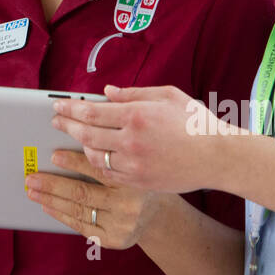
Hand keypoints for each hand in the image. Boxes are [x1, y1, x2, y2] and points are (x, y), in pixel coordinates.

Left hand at [24, 150, 162, 248]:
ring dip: (51, 200)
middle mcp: (129, 205)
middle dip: (53, 184)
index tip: (54, 155)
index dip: (74, 162)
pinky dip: (61, 214)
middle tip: (31, 177)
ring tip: (33, 191)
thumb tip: (75, 136)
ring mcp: (121, 225)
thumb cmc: (137, 182)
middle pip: (83, 192)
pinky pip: (81, 226)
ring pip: (79, 210)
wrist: (159, 215)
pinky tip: (47, 206)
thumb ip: (109, 152)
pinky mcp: (113, 240)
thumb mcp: (133, 163)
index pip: (99, 169)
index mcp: (134, 180)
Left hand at [50, 85, 235, 193]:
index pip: (91, 111)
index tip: (57, 105)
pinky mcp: (139, 181)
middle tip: (55, 120)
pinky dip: (97, 163)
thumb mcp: (167, 96)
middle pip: (86, 133)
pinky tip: (93, 156)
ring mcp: (134, 164)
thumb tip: (105, 93)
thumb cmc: (195, 121)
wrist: (218, 156)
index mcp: (137, 114)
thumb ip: (133, 93)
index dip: (70, 107)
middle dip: (67, 125)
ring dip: (80, 145)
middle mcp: (132, 140)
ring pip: (94, 156)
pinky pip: (109, 173)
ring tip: (74, 136)